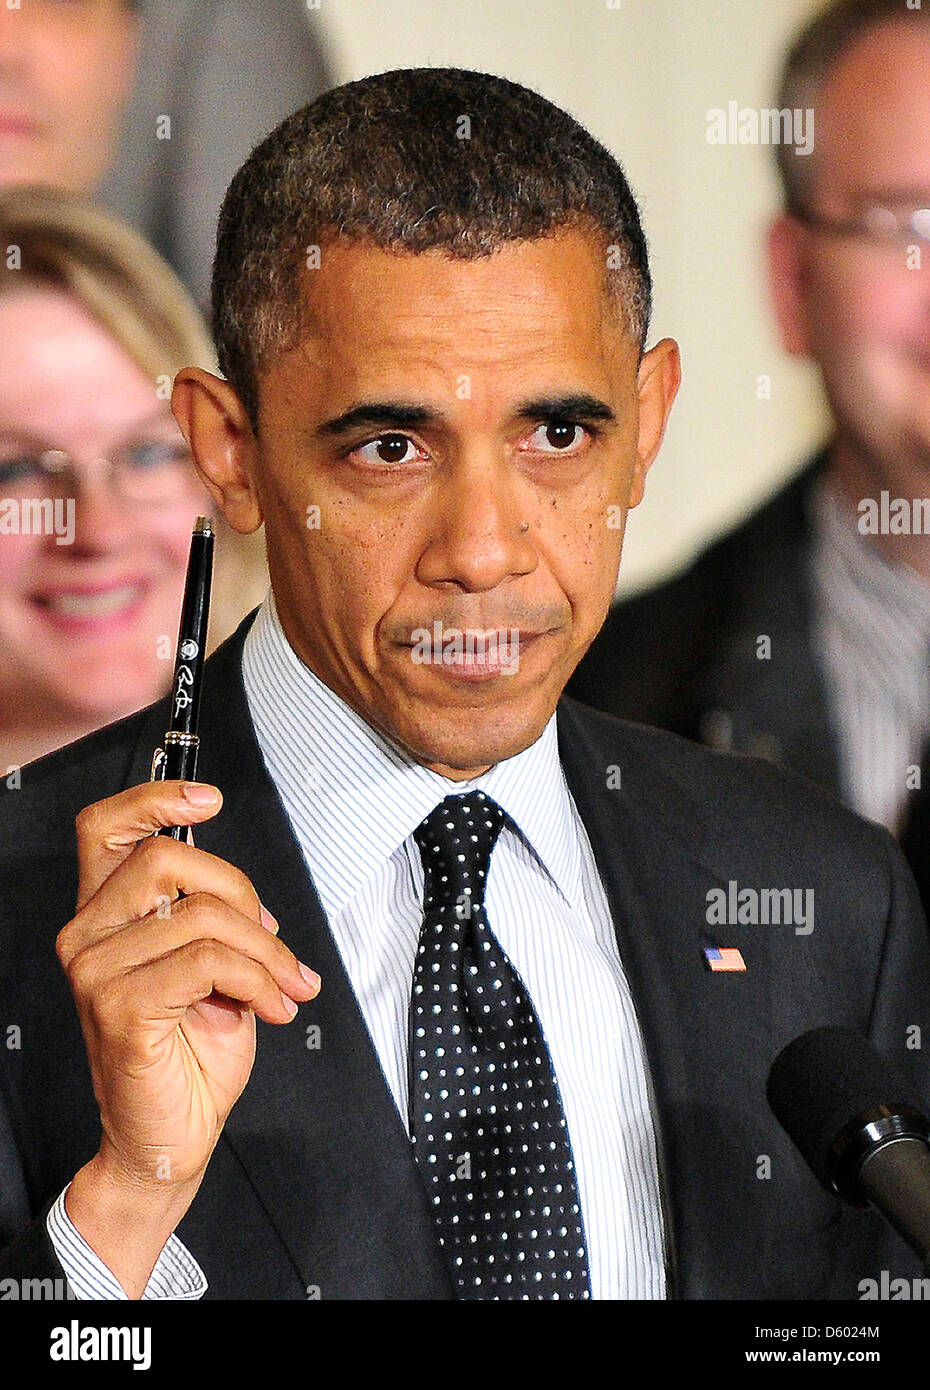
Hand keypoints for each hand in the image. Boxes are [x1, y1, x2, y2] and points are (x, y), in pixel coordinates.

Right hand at [56, 779, 319, 1293]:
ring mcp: (97, 970)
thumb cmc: (188, 1057)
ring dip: (266, 952)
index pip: (105, 829)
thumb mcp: (210, 972)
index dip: (154, 800)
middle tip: (277, 946)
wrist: (170, 1137)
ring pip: (203, 916)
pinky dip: (259, 980)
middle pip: (170, 861)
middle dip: (243, 894)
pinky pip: (208, 963)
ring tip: (288, 987)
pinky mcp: (120, 1005)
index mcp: (107, 916)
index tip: (207, 800)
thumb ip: (215, 923)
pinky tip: (274, 1006)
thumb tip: (253, 907)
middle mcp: (89, 934)